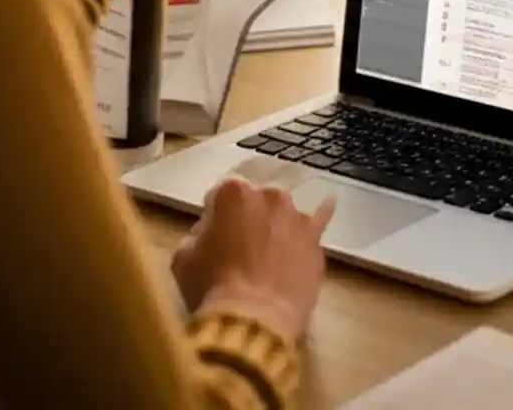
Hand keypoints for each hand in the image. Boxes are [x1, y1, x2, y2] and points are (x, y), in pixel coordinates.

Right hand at [171, 177, 334, 341]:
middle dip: (248, 218)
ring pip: (283, 214)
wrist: (254, 319)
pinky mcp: (316, 239)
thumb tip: (212, 234)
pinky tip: (328, 203)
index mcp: (232, 193)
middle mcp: (268, 195)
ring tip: (269, 254)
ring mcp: (296, 216)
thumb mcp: (183, 257)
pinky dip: (322, 213)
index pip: (221, 195)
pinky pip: (320, 219)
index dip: (215, 217)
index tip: (213, 236)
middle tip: (240, 248)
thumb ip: (198, 235)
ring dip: (275, 226)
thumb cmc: (211, 287)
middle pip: (255, 201)